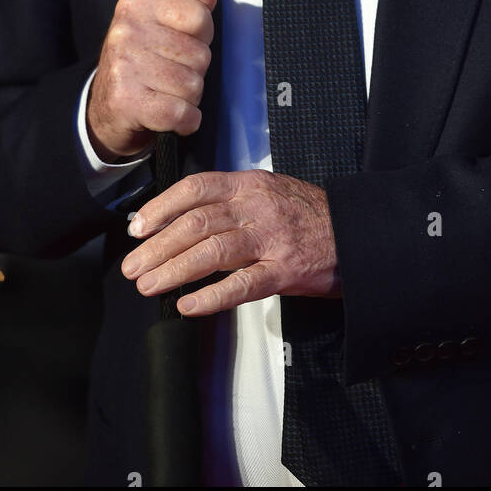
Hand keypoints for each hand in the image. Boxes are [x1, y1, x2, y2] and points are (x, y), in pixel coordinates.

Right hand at [86, 0, 216, 159]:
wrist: (105, 110)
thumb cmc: (141, 64)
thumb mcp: (161, 27)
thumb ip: (188, 5)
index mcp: (136, 6)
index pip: (198, 16)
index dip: (201, 37)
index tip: (183, 46)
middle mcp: (125, 32)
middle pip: (200, 55)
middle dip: (194, 72)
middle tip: (170, 76)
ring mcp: (123, 66)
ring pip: (193, 86)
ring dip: (188, 98)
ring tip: (166, 94)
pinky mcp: (126, 101)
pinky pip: (181, 113)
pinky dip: (186, 121)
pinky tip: (173, 116)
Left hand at [121, 169, 340, 313]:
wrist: (357, 233)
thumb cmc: (310, 216)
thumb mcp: (270, 192)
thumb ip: (231, 202)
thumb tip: (182, 221)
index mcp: (250, 184)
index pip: (195, 188)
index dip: (161, 208)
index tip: (137, 228)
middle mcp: (257, 207)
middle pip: (196, 223)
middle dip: (157, 246)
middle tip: (133, 266)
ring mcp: (271, 239)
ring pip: (212, 251)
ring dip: (173, 270)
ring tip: (149, 286)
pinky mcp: (285, 270)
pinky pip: (242, 285)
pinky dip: (211, 296)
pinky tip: (189, 305)